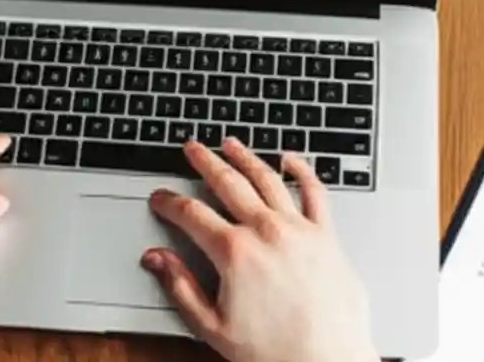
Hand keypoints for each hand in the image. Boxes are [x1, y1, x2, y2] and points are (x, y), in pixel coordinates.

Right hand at [141, 139, 376, 361]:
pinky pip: (314, 192)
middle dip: (205, 162)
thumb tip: (156, 260)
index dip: (170, 203)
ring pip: (267, 178)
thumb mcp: (212, 327)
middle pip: (228, 183)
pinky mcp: (327, 235)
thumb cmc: (275, 352)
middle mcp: (266, 232)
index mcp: (234, 253)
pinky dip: (302, 171)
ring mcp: (299, 229)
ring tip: (230, 144)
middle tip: (192, 148)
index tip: (161, 198)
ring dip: (246, 157)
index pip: (191, 214)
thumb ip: (181, 287)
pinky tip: (290, 160)